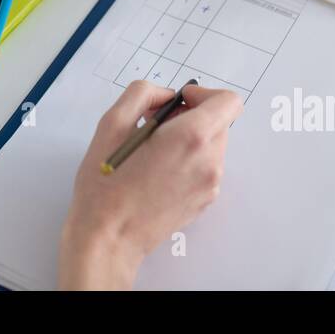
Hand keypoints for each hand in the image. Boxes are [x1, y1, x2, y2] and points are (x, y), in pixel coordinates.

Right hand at [57, 80, 241, 289]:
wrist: (109, 239)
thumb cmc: (106, 185)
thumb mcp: (112, 124)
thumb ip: (142, 94)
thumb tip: (165, 95)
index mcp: (191, 138)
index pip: (229, 102)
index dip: (204, 93)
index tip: (178, 102)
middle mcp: (209, 162)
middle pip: (219, 123)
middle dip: (191, 116)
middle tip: (155, 127)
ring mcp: (210, 186)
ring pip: (211, 146)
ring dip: (189, 139)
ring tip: (152, 152)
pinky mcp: (204, 202)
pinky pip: (204, 168)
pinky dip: (187, 161)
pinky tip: (156, 173)